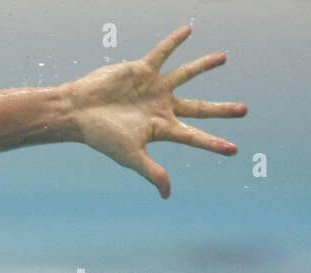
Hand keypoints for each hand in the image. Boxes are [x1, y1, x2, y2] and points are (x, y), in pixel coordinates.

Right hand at [62, 24, 246, 197]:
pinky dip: (174, 41)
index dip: (214, 144)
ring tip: (223, 58)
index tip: (234, 150)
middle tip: (243, 111)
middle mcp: (160, 107)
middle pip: (198, 109)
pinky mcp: (142, 69)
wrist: (77, 111)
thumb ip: (152, 172)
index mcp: (160, 128)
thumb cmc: (101, 136)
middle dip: (220, 110)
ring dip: (204, 66)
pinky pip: (163, 52)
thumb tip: (167, 194)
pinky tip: (188, 30)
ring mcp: (153, 88)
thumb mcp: (130, 155)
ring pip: (186, 75)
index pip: (193, 137)